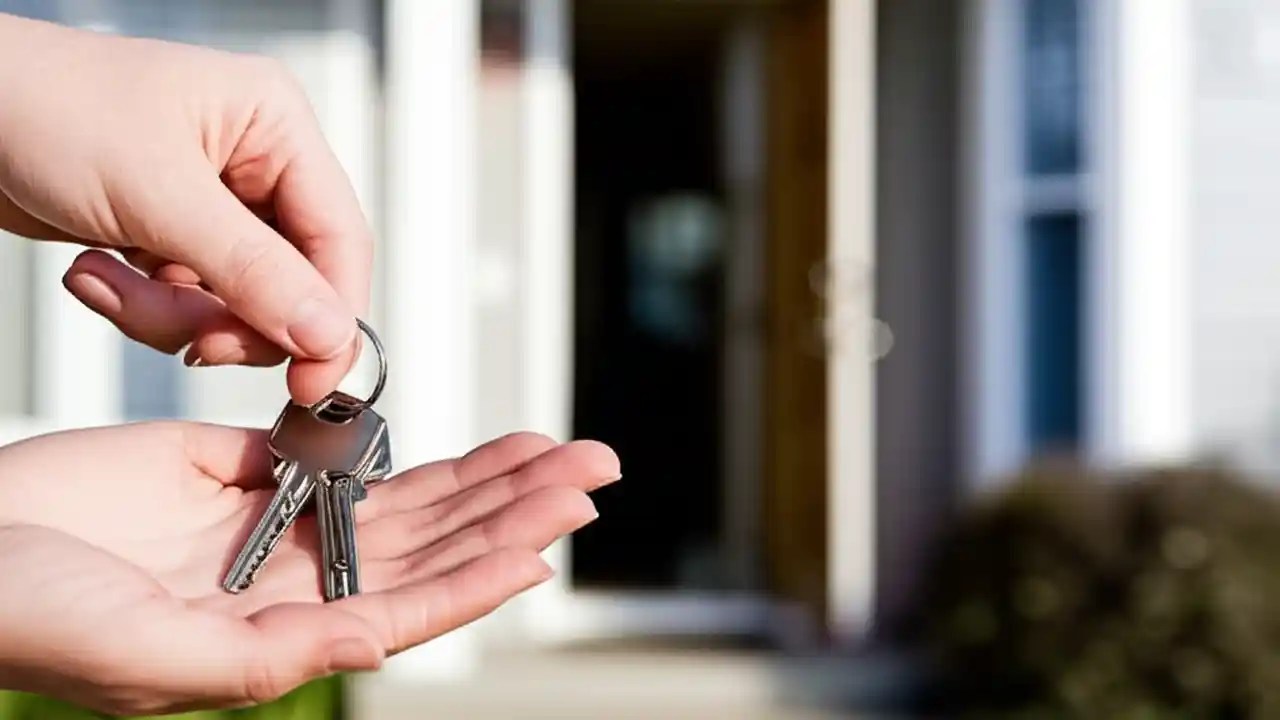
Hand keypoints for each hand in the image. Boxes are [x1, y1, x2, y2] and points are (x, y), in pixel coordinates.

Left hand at [0, 12, 372, 404]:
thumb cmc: (42, 106)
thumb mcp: (159, 194)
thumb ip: (254, 272)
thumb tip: (328, 334)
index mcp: (276, 126)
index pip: (341, 239)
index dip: (333, 317)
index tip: (314, 381)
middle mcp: (257, 165)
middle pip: (294, 284)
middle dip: (233, 320)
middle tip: (194, 339)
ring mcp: (216, 206)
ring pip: (240, 306)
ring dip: (172, 316)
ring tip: (111, 284)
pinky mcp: (176, 237)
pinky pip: (191, 306)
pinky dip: (143, 308)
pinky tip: (96, 271)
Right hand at [0, 423, 617, 714]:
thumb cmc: (27, 618)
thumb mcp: (150, 656)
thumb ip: (269, 653)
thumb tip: (376, 637)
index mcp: (279, 635)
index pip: (412, 604)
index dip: (485, 572)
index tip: (552, 540)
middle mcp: (292, 581)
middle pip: (433, 541)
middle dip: (516, 507)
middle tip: (594, 472)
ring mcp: (270, 522)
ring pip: (405, 495)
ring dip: (483, 473)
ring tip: (557, 451)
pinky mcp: (238, 465)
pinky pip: (338, 450)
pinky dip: (399, 443)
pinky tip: (460, 442)